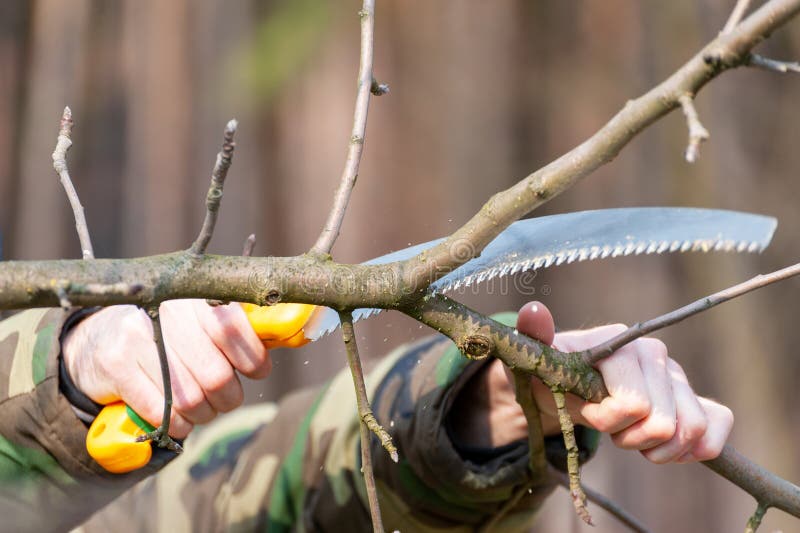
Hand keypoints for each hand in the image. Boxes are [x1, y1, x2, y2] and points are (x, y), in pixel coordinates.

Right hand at [62, 300, 270, 437]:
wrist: (100, 340)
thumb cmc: (169, 334)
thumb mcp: (201, 321)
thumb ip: (238, 328)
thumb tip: (285, 336)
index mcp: (196, 298)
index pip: (235, 331)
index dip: (254, 359)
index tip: (256, 371)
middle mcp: (167, 312)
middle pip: (216, 375)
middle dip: (228, 397)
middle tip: (225, 398)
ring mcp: (137, 336)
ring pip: (190, 398)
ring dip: (203, 414)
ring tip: (201, 408)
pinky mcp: (116, 363)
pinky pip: (160, 411)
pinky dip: (176, 424)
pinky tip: (178, 418)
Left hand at [450, 301, 732, 463]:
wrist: (567, 386)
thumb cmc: (552, 373)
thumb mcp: (537, 360)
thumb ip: (534, 335)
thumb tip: (534, 311)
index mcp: (621, 342)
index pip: (633, 403)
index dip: (607, 421)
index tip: (588, 414)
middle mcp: (655, 354)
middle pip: (662, 423)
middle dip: (629, 438)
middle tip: (608, 427)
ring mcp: (678, 376)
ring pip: (692, 429)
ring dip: (657, 448)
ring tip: (631, 435)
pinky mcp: (695, 397)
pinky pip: (718, 423)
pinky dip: (694, 448)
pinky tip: (663, 448)